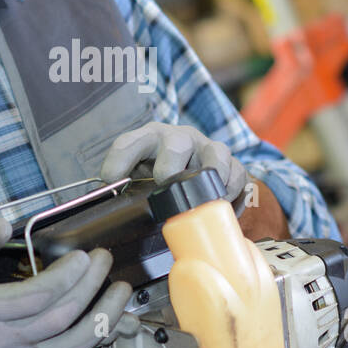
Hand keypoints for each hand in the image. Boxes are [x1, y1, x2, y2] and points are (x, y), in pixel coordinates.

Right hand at [0, 217, 132, 347]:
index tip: (82, 256)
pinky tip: (119, 318)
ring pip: (71, 345)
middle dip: (87, 288)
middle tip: (103, 259)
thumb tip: (4, 226)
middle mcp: (1, 340)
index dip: (62, 279)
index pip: (31, 299)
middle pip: (57, 319)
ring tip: (122, 289)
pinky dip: (99, 337)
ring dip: (103, 318)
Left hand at [99, 122, 248, 202]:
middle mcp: (179, 139)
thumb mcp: (138, 176)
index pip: (129, 142)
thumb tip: (112, 208)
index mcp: (149, 139)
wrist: (192, 165)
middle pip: (176, 144)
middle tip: (164, 183)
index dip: (119, 158)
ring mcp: (208, 149)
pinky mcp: (231, 164)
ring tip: (202, 194)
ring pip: (215, 153)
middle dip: (169, 165)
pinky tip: (221, 202)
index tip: (111, 178)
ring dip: (209, 173)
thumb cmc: (157, 173)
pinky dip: (231, 189)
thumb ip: (127, 189)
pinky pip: (237, 173)